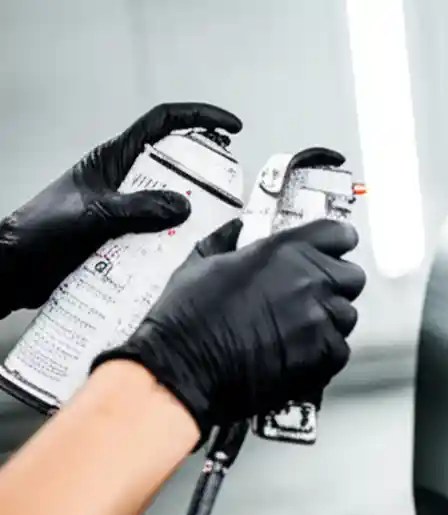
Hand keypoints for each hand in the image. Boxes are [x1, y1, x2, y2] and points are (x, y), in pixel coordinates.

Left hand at [0, 102, 241, 315]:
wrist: (15, 267)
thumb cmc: (40, 230)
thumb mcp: (94, 213)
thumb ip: (139, 207)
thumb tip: (184, 204)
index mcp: (113, 158)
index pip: (161, 123)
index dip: (198, 117)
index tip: (229, 127)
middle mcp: (123, 179)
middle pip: (175, 165)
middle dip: (204, 175)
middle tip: (227, 189)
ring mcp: (126, 207)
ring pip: (171, 203)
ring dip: (190, 216)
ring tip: (207, 227)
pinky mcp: (125, 235)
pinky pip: (160, 234)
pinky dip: (174, 243)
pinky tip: (183, 255)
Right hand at [93, 218, 365, 437]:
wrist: (183, 367)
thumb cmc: (187, 317)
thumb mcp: (202, 263)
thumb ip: (229, 242)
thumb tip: (238, 230)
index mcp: (285, 250)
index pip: (339, 235)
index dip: (336, 246)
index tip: (329, 255)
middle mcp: (311, 279)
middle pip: (351, 277)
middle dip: (335, 287)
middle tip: (309, 300)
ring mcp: (321, 318)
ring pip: (347, 316)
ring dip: (329, 322)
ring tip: (297, 333)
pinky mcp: (324, 354)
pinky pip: (340, 350)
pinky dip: (324, 355)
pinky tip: (297, 356)